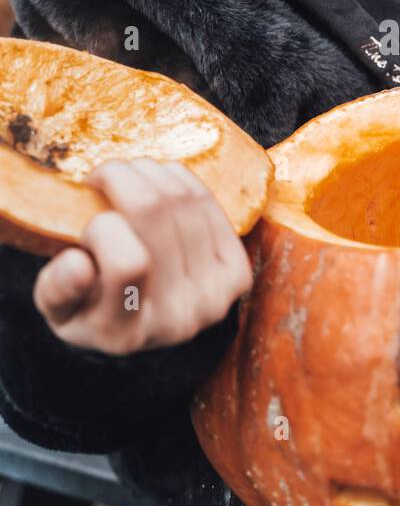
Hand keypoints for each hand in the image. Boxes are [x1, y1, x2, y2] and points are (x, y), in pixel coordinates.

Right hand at [32, 159, 253, 352]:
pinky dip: (178, 179)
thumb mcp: (57, 310)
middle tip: (100, 175)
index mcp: (125, 332)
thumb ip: (57, 289)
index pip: (128, 263)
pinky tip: (156, 179)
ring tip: (126, 175)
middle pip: (156, 217)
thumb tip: (78, 263)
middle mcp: (178, 319)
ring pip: (183, 203)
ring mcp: (215, 296)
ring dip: (149, 172)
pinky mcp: (236, 274)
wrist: (145, 327)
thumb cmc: (92, 310)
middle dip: (121, 178)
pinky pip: (206, 204)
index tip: (88, 222)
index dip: (103, 228)